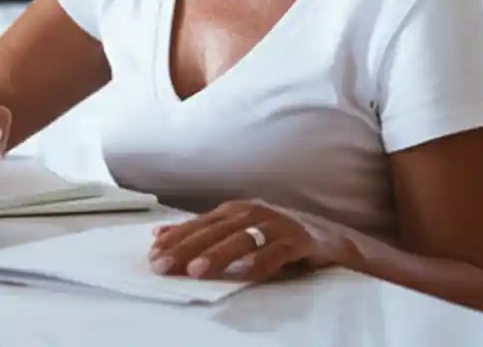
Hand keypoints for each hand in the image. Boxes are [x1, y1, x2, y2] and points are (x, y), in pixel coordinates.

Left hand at [148, 200, 353, 281]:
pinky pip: (277, 252)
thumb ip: (202, 233)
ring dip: (217, 255)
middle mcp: (253, 213)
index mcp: (234, 211)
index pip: (199, 225)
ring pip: (241, 240)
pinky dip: (261, 261)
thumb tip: (160, 235)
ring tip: (196, 270)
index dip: (175, 239)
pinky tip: (245, 272)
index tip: (153, 255)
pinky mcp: (299, 240)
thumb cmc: (276, 235)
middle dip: (186, 249)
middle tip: (163, 265)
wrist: (329, 238)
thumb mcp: (236, 231)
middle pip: (214, 232)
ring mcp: (276, 224)